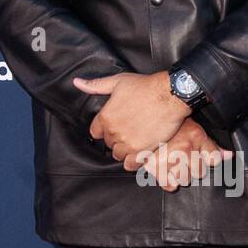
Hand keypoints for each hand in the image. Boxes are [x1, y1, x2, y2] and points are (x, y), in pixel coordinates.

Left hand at [72, 70, 190, 158]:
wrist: (170, 95)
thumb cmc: (146, 86)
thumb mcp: (118, 82)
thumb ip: (96, 85)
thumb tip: (78, 83)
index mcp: (106, 117)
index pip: (96, 132)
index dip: (104, 129)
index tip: (114, 125)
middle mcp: (114, 133)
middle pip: (109, 143)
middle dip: (116, 138)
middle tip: (128, 130)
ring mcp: (128, 144)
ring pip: (119, 154)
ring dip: (125, 149)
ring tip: (135, 140)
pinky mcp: (142, 151)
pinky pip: (131, 164)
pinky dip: (133, 161)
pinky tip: (139, 152)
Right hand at [138, 117, 233, 190]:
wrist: (146, 120)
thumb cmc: (172, 127)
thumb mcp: (196, 132)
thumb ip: (212, 147)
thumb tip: (229, 156)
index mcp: (195, 138)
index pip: (211, 162)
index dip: (204, 160)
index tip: (197, 154)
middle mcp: (183, 149)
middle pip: (198, 173)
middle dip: (190, 168)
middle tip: (180, 156)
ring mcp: (168, 159)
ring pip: (184, 180)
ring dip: (179, 175)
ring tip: (172, 161)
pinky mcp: (154, 167)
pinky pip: (170, 185)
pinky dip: (168, 181)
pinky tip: (166, 170)